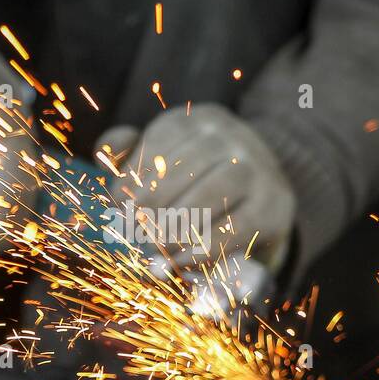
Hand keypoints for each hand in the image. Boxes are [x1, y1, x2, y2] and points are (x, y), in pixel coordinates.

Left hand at [94, 103, 295, 274]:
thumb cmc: (200, 177)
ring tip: (155, 248)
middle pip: (187, 166)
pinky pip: (237, 227)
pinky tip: (181, 260)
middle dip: (154, 202)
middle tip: (133, 230)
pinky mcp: (275, 204)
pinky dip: (204, 248)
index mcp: (198, 119)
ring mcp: (259, 168)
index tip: (117, 202)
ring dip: (177, 226)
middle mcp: (232, 136)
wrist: (264, 194)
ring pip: (212, 193)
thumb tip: (103, 153)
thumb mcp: (166, 156)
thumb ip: (129, 152)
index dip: (135, 173)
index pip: (162, 139)